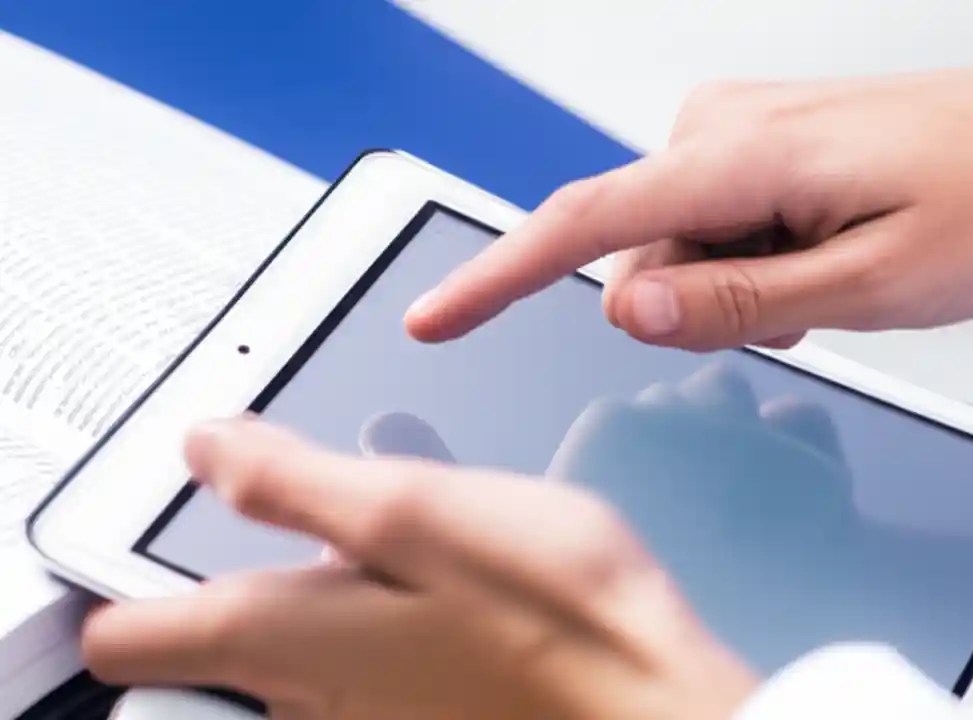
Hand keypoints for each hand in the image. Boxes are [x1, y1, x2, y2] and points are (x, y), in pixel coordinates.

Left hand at [83, 419, 756, 719]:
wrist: (652, 699)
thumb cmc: (554, 609)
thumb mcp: (417, 508)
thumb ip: (292, 482)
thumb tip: (207, 448)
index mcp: (283, 639)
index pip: (124, 640)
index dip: (114, 575)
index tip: (145, 519)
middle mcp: (307, 699)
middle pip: (204, 645)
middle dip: (230, 568)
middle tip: (306, 501)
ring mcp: (366, 717)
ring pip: (287, 651)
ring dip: (311, 588)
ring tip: (393, 531)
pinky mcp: (420, 715)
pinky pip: (358, 667)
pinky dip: (372, 617)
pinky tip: (439, 581)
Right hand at [405, 61, 972, 350]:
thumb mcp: (868, 284)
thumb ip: (734, 302)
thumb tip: (619, 307)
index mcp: (745, 156)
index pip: (587, 224)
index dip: (497, 277)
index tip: (431, 314)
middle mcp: (727, 123)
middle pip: (645, 251)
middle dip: (704, 302)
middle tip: (815, 303)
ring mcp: (747, 124)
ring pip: (685, 242)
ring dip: (743, 281)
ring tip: (843, 268)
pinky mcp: (767, 136)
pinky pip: (719, 217)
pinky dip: (761, 255)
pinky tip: (835, 245)